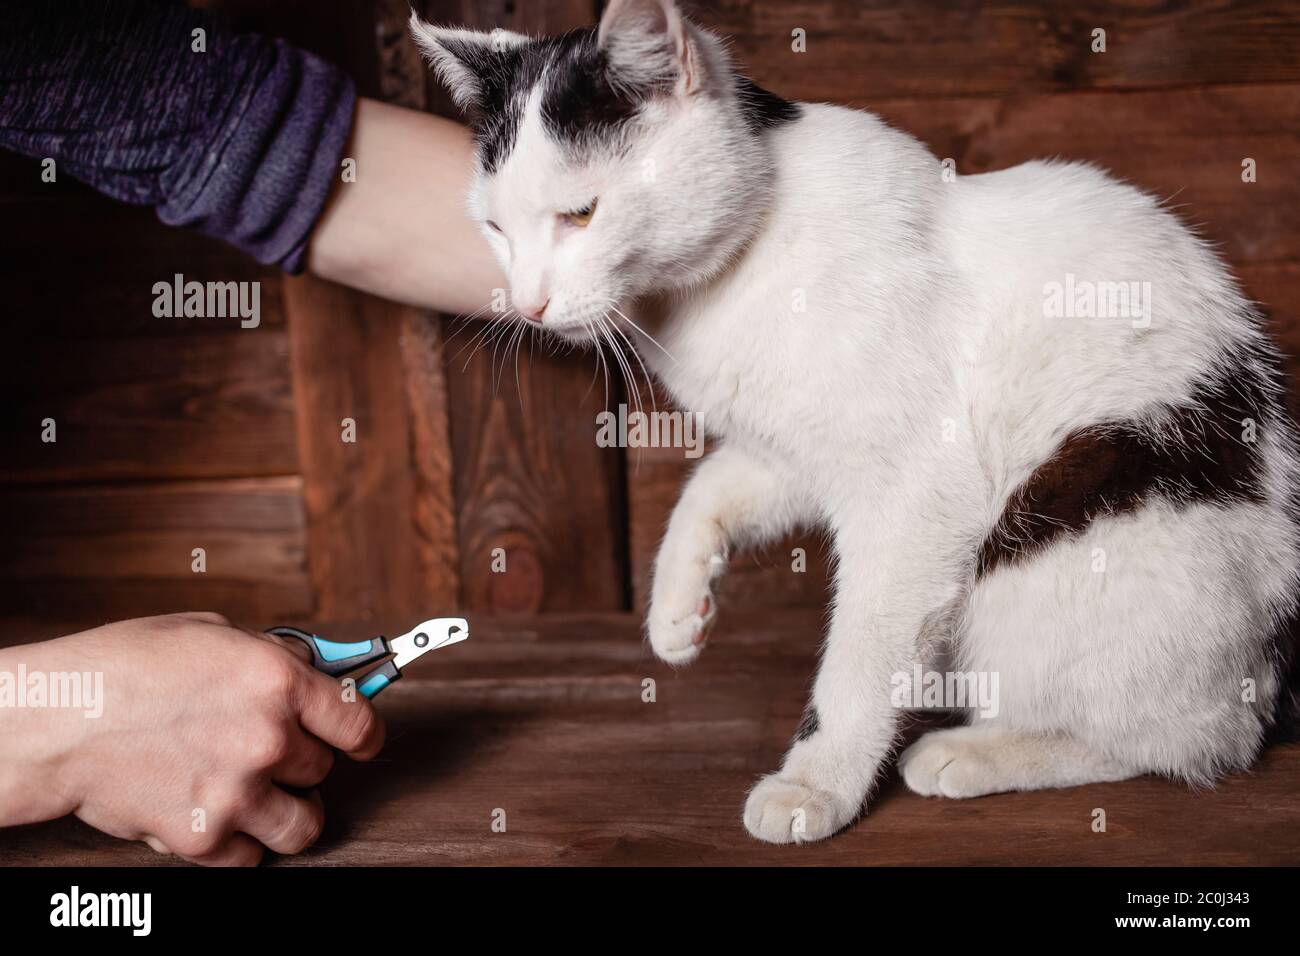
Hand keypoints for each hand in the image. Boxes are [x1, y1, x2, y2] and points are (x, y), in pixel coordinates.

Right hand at [0, 612, 383, 864]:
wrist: (60, 720)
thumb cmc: (126, 667)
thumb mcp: (213, 634)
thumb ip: (271, 657)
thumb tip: (314, 671)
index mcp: (278, 680)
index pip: (359, 722)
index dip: (363, 735)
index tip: (360, 743)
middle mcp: (268, 737)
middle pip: (322, 770)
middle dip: (299, 763)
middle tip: (267, 753)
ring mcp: (238, 791)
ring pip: (303, 824)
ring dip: (285, 811)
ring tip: (259, 795)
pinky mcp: (205, 837)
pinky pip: (252, 856)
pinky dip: (239, 842)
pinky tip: (217, 813)